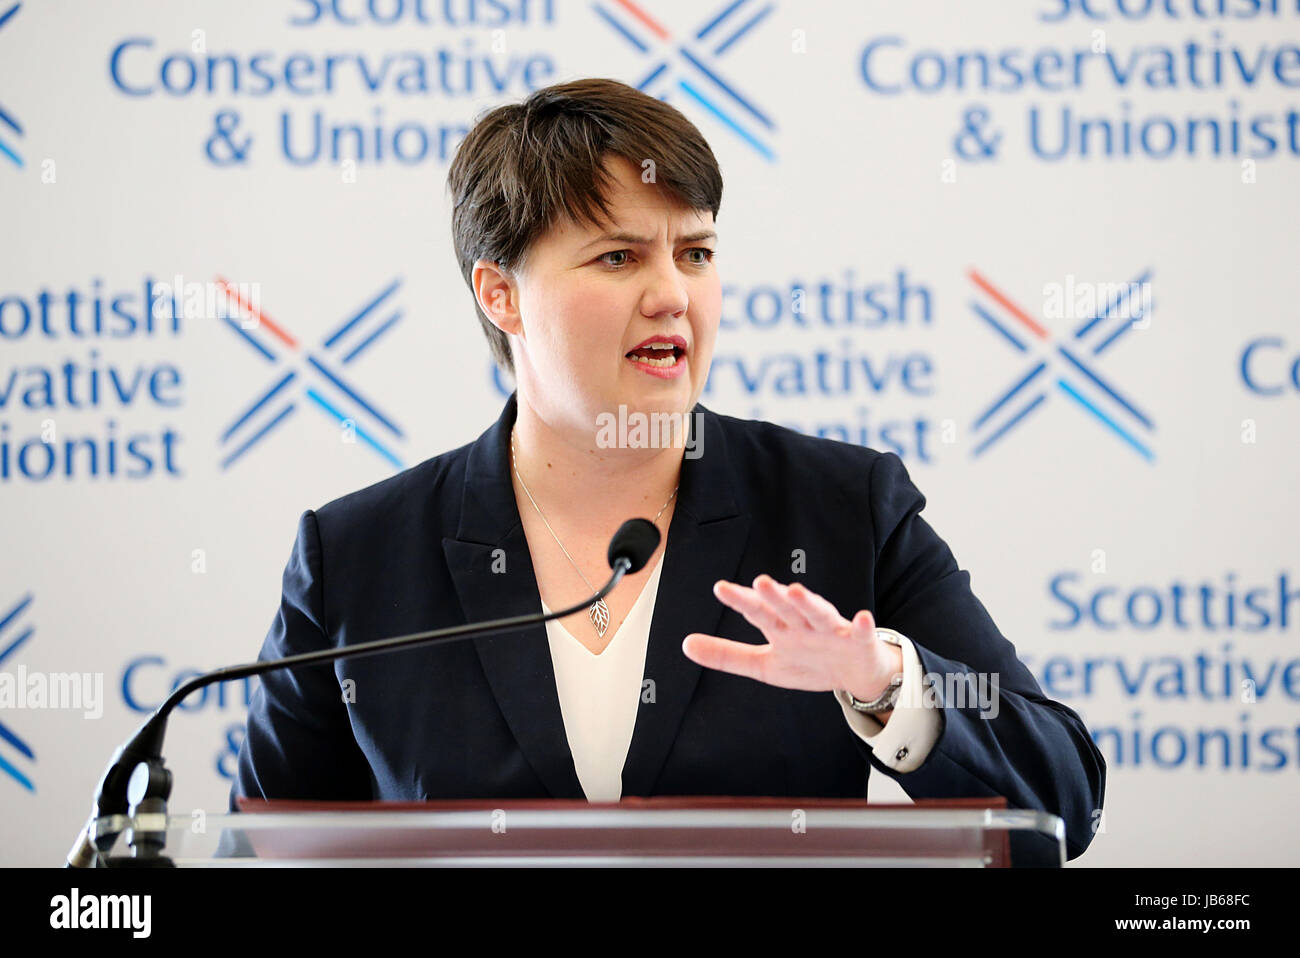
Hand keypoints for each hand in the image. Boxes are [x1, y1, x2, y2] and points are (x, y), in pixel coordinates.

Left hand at [682, 574, 902, 706]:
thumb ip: (726, 655)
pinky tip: (862, 618)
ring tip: (797, 591)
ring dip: (809, 602)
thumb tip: (685, 644)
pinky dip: (863, 626)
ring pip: (820, 614)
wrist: (855, 673)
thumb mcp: (764, 664)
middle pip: (786, 608)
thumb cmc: (809, 662)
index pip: (758, 611)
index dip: (741, 600)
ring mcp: (832, 631)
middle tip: (759, 581)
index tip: (721, 588)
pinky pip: (862, 633)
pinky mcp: (860, 642)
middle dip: (774, 595)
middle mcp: (804, 624)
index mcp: (781, 628)